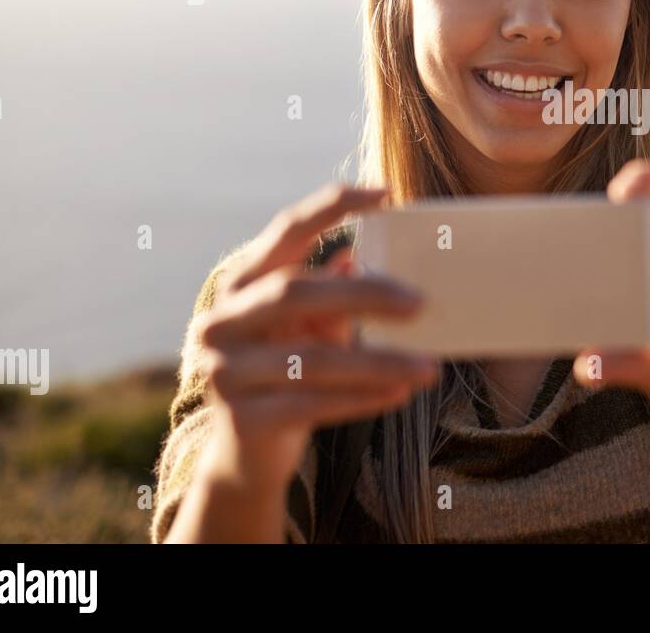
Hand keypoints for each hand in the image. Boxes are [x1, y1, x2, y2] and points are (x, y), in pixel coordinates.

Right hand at [192, 183, 440, 495]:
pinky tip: (401, 393)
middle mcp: (221, 322)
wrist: (247, 456)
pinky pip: (313, 404)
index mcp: (239, 286)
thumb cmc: (286, 376)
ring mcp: (225, 371)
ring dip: (379, 362)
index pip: (285, 232)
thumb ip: (328, 293)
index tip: (383, 193)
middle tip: (421, 303)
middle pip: (297, 292)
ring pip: (313, 359)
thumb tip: (359, 259)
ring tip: (428, 367)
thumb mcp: (308, 329)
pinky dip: (362, 398)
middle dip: (364, 295)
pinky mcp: (242, 418)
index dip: (331, 207)